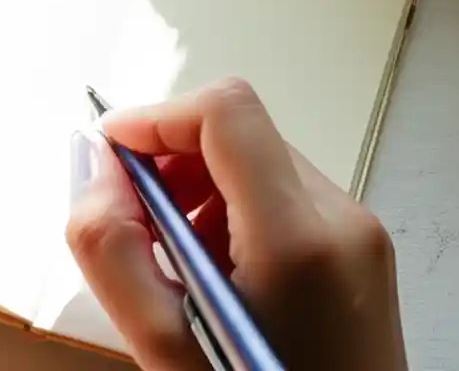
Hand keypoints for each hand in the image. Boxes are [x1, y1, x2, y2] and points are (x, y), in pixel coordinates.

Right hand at [67, 78, 407, 369]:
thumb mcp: (163, 348)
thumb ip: (112, 251)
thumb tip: (97, 173)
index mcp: (299, 239)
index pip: (225, 111)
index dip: (155, 118)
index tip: (111, 153)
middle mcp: (343, 220)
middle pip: (241, 133)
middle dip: (171, 162)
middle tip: (132, 223)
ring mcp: (361, 235)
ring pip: (260, 163)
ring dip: (200, 192)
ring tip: (175, 265)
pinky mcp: (361, 251)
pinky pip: (285, 200)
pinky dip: (235, 216)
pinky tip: (216, 277)